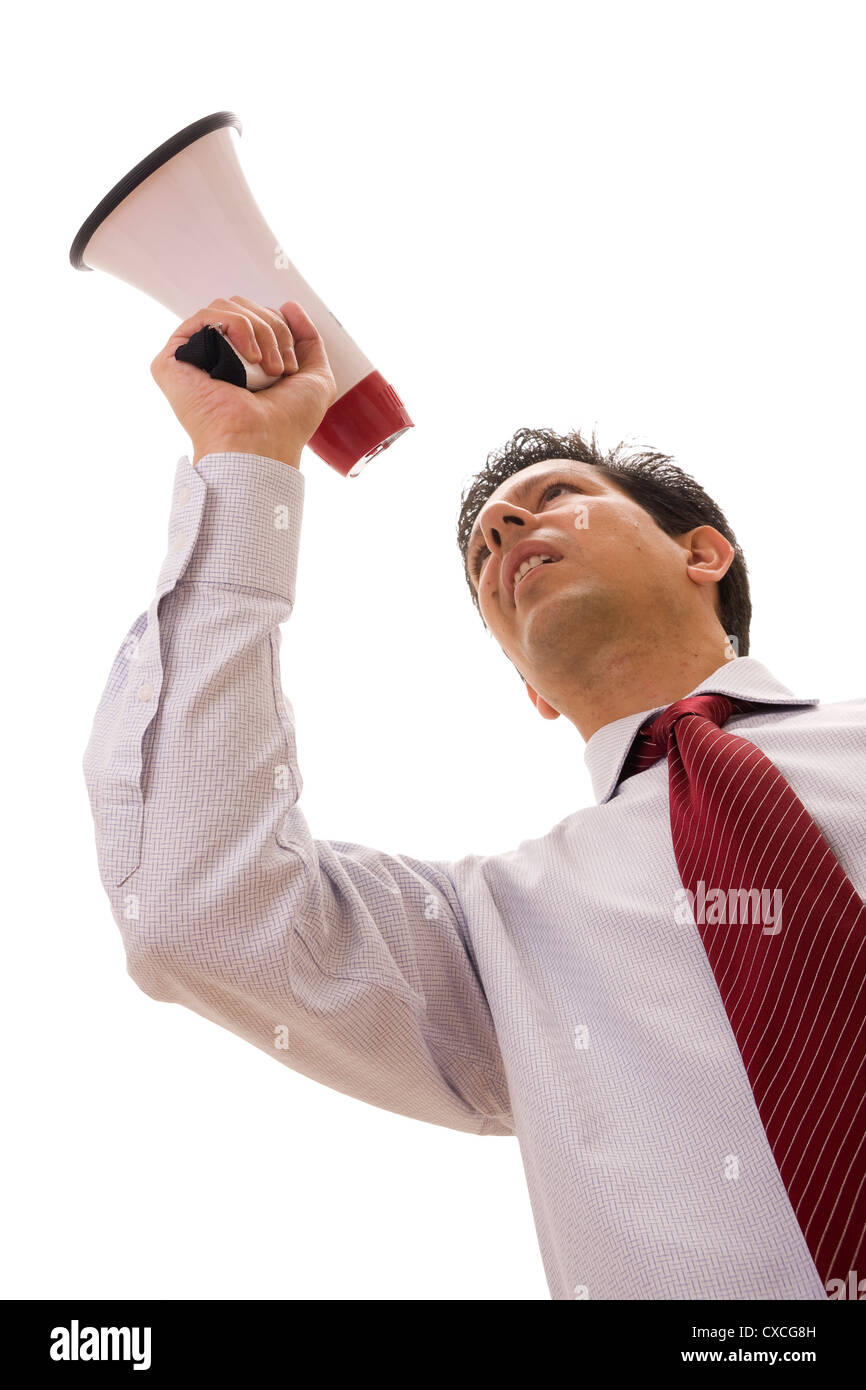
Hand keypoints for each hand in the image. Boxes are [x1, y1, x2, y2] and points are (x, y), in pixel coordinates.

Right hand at [150, 295, 338, 466]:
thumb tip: (288, 305)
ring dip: (257, 329)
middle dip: (272, 328)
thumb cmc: (288, 423)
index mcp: (241, 362)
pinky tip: (248, 357)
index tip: (291, 365)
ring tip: (266, 365)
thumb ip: (309, 340)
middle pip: (242, 308)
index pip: (256, 317)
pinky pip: (205, 317)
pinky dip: (235, 326)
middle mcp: (214, 358)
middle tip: (280, 368)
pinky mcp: (172, 359)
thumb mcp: (316, 378)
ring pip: (225, 308)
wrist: (263, 444)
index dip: (280, 329)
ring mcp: (192, 358)